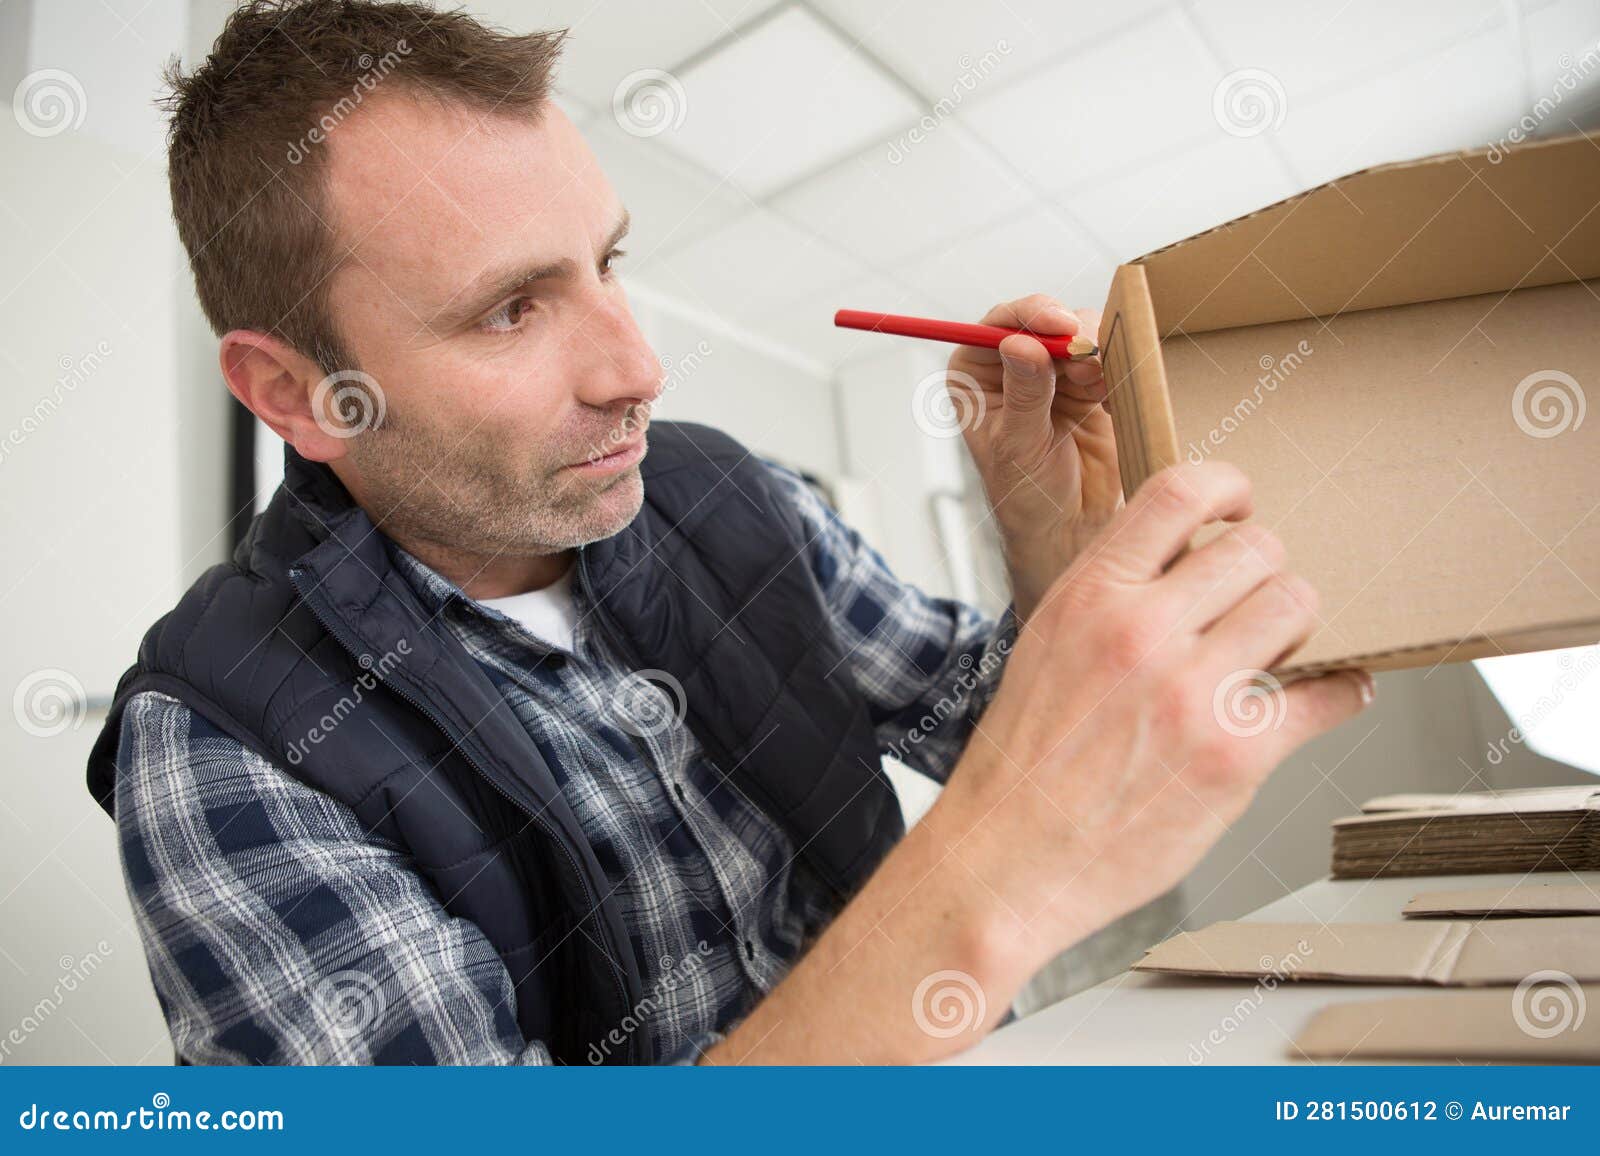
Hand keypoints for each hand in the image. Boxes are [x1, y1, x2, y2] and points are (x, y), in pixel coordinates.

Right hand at [934, 461, 1374, 958]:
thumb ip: (1112, 596)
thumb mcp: (1046, 645)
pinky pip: (1329, 695)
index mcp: (1088, 596)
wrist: (1005, 858)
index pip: (1179, 491)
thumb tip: (1184, 563)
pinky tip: (1330, 695)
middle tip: (1255, 604)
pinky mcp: (1235, 756)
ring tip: (1276, 653)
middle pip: (1257, 549)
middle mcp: (1141, 632)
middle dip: (1266, 572)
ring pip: (1297, 604)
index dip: (1228, 487)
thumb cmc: (1020, 764)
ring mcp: (1192, 693)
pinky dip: (1342, 692)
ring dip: (1296, 625)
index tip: (1240, 506)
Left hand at [948, 294, 1118, 619]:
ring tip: (1095, 390)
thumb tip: (1020, 344)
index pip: (999, 323)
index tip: (1059, 324)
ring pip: (1081, 333)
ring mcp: (1053, 373)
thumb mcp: (1018, 445)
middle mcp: (1012, 365)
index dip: (1030, 314)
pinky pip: (1108, 358)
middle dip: (1070, 335)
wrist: (1067, 528)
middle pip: (1045, 320)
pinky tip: (1109, 401)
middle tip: (1086, 362)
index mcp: (976, 374)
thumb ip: (1024, 393)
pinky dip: (1115, 370)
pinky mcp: (1090, 385)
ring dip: (1094, 353)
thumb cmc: (1025, 495)